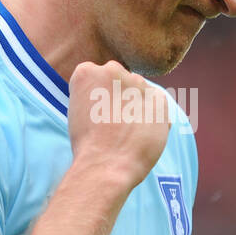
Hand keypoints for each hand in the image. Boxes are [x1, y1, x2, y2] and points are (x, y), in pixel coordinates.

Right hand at [67, 60, 170, 188]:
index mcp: (85, 72)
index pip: (95, 78)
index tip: (96, 114)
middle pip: (119, 80)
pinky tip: (142, 133)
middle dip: (119, 97)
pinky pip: (157, 102)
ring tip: (128, 131)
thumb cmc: (88, 145)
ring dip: (137, 105)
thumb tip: (109, 96)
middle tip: (113, 122)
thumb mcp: (78, 112)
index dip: (97, 99)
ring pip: (139, 90)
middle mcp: (111, 70)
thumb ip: (93, 96)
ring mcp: (136, 82)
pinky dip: (154, 116)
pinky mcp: (158, 97)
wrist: (106, 164)